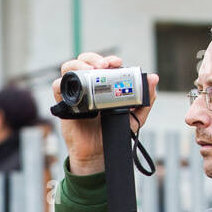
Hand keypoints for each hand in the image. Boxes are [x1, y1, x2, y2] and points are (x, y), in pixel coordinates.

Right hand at [52, 52, 158, 175]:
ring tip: (90, 72)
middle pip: (84, 60)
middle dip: (93, 58)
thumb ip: (145, 99)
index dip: (109, 59)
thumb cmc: (114, 133)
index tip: (117, 63)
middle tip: (103, 66)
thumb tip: (153, 78)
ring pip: (69, 69)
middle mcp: (88, 85)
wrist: (98, 153)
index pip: (103, 64)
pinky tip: (76, 88)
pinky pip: (57, 87)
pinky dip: (62, 83)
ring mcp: (75, 93)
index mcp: (104, 84)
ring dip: (78, 65)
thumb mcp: (135, 117)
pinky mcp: (64, 104)